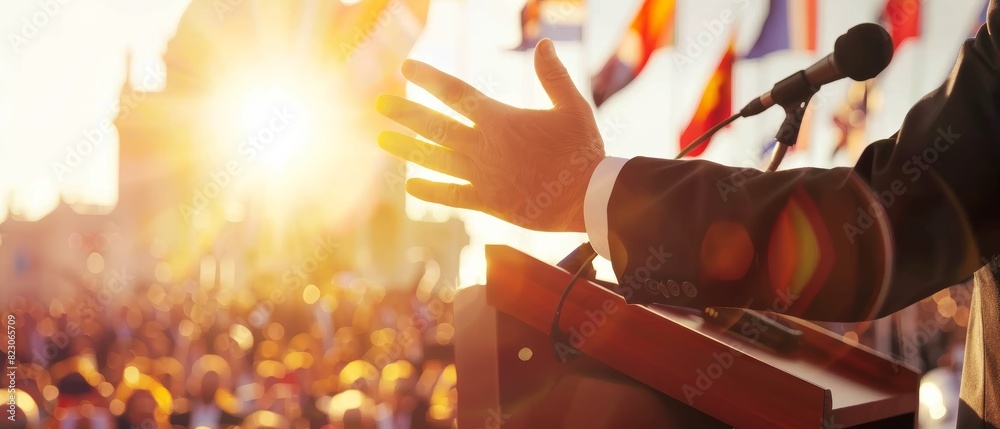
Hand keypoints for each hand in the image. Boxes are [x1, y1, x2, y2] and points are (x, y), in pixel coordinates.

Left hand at [375, 39, 604, 231]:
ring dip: (407, 148)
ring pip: (435, 160)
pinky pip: (452, 195)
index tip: (407, 68)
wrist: (589, 198)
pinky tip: (411, 186)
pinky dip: (431, 190)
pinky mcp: (488, 203)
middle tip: (380, 104)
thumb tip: (544, 44)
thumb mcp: (573, 107)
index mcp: (500, 119)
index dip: (429, 78)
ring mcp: (482, 176)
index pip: (456, 93)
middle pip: (435, 126)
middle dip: (405, 113)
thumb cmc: (583, 151)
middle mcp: (484, 146)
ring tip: (382, 139)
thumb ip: (554, 76)